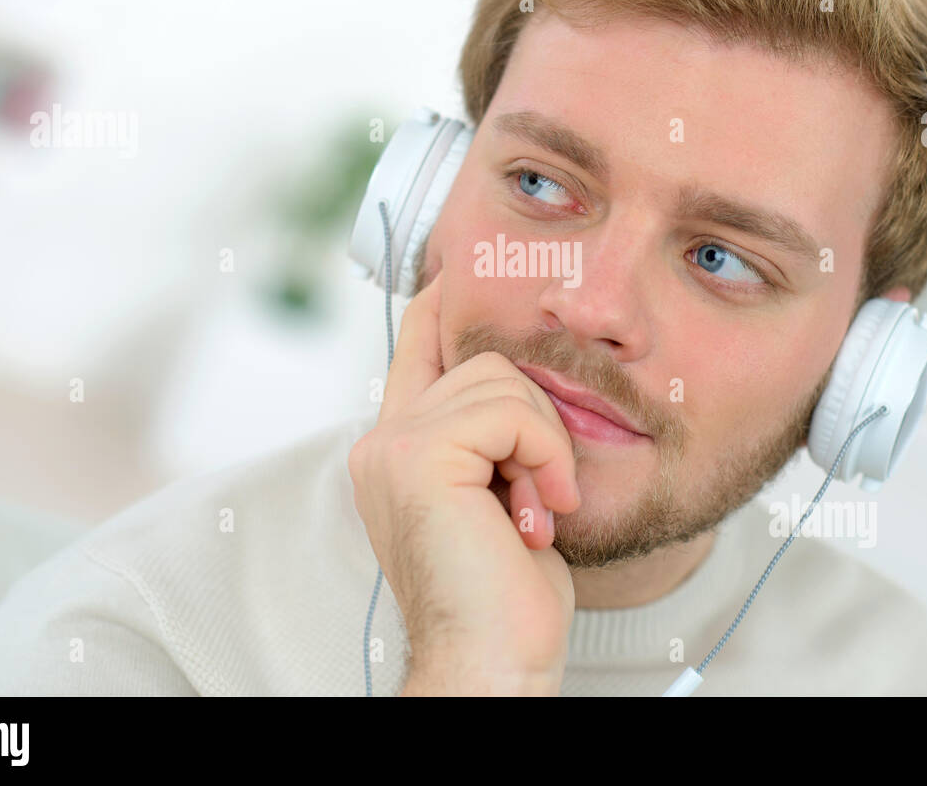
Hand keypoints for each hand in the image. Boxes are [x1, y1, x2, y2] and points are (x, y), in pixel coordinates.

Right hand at [348, 269, 581, 694]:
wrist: (494, 662)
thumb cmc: (509, 594)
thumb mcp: (504, 497)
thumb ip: (492, 438)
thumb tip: (517, 375)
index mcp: (397, 448)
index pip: (419, 342)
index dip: (447, 300)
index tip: (463, 263)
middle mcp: (383, 441)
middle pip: (482, 358)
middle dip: (535, 419)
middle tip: (540, 495)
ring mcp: (392, 447)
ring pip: (501, 380)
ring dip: (544, 446)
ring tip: (536, 510)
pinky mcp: (418, 457)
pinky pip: (510, 412)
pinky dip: (544, 458)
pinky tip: (537, 514)